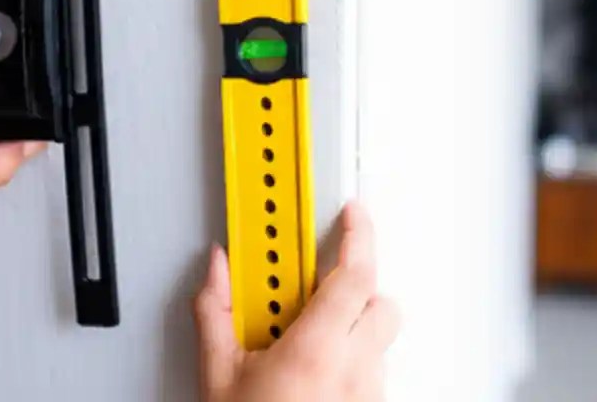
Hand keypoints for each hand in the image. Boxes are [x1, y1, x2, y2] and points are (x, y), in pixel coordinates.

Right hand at [194, 202, 399, 401]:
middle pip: (379, 302)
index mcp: (314, 352)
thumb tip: (219, 270)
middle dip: (353, 287)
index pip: (354, 275)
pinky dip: (351, 360)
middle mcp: (352, 371)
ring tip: (308, 340)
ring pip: (379, 338)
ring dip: (350, 328)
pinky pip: (375, 370)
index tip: (351, 213)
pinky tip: (317, 370)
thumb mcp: (219, 377)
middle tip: (315, 290)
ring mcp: (368, 393)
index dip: (358, 234)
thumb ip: (217, 314)